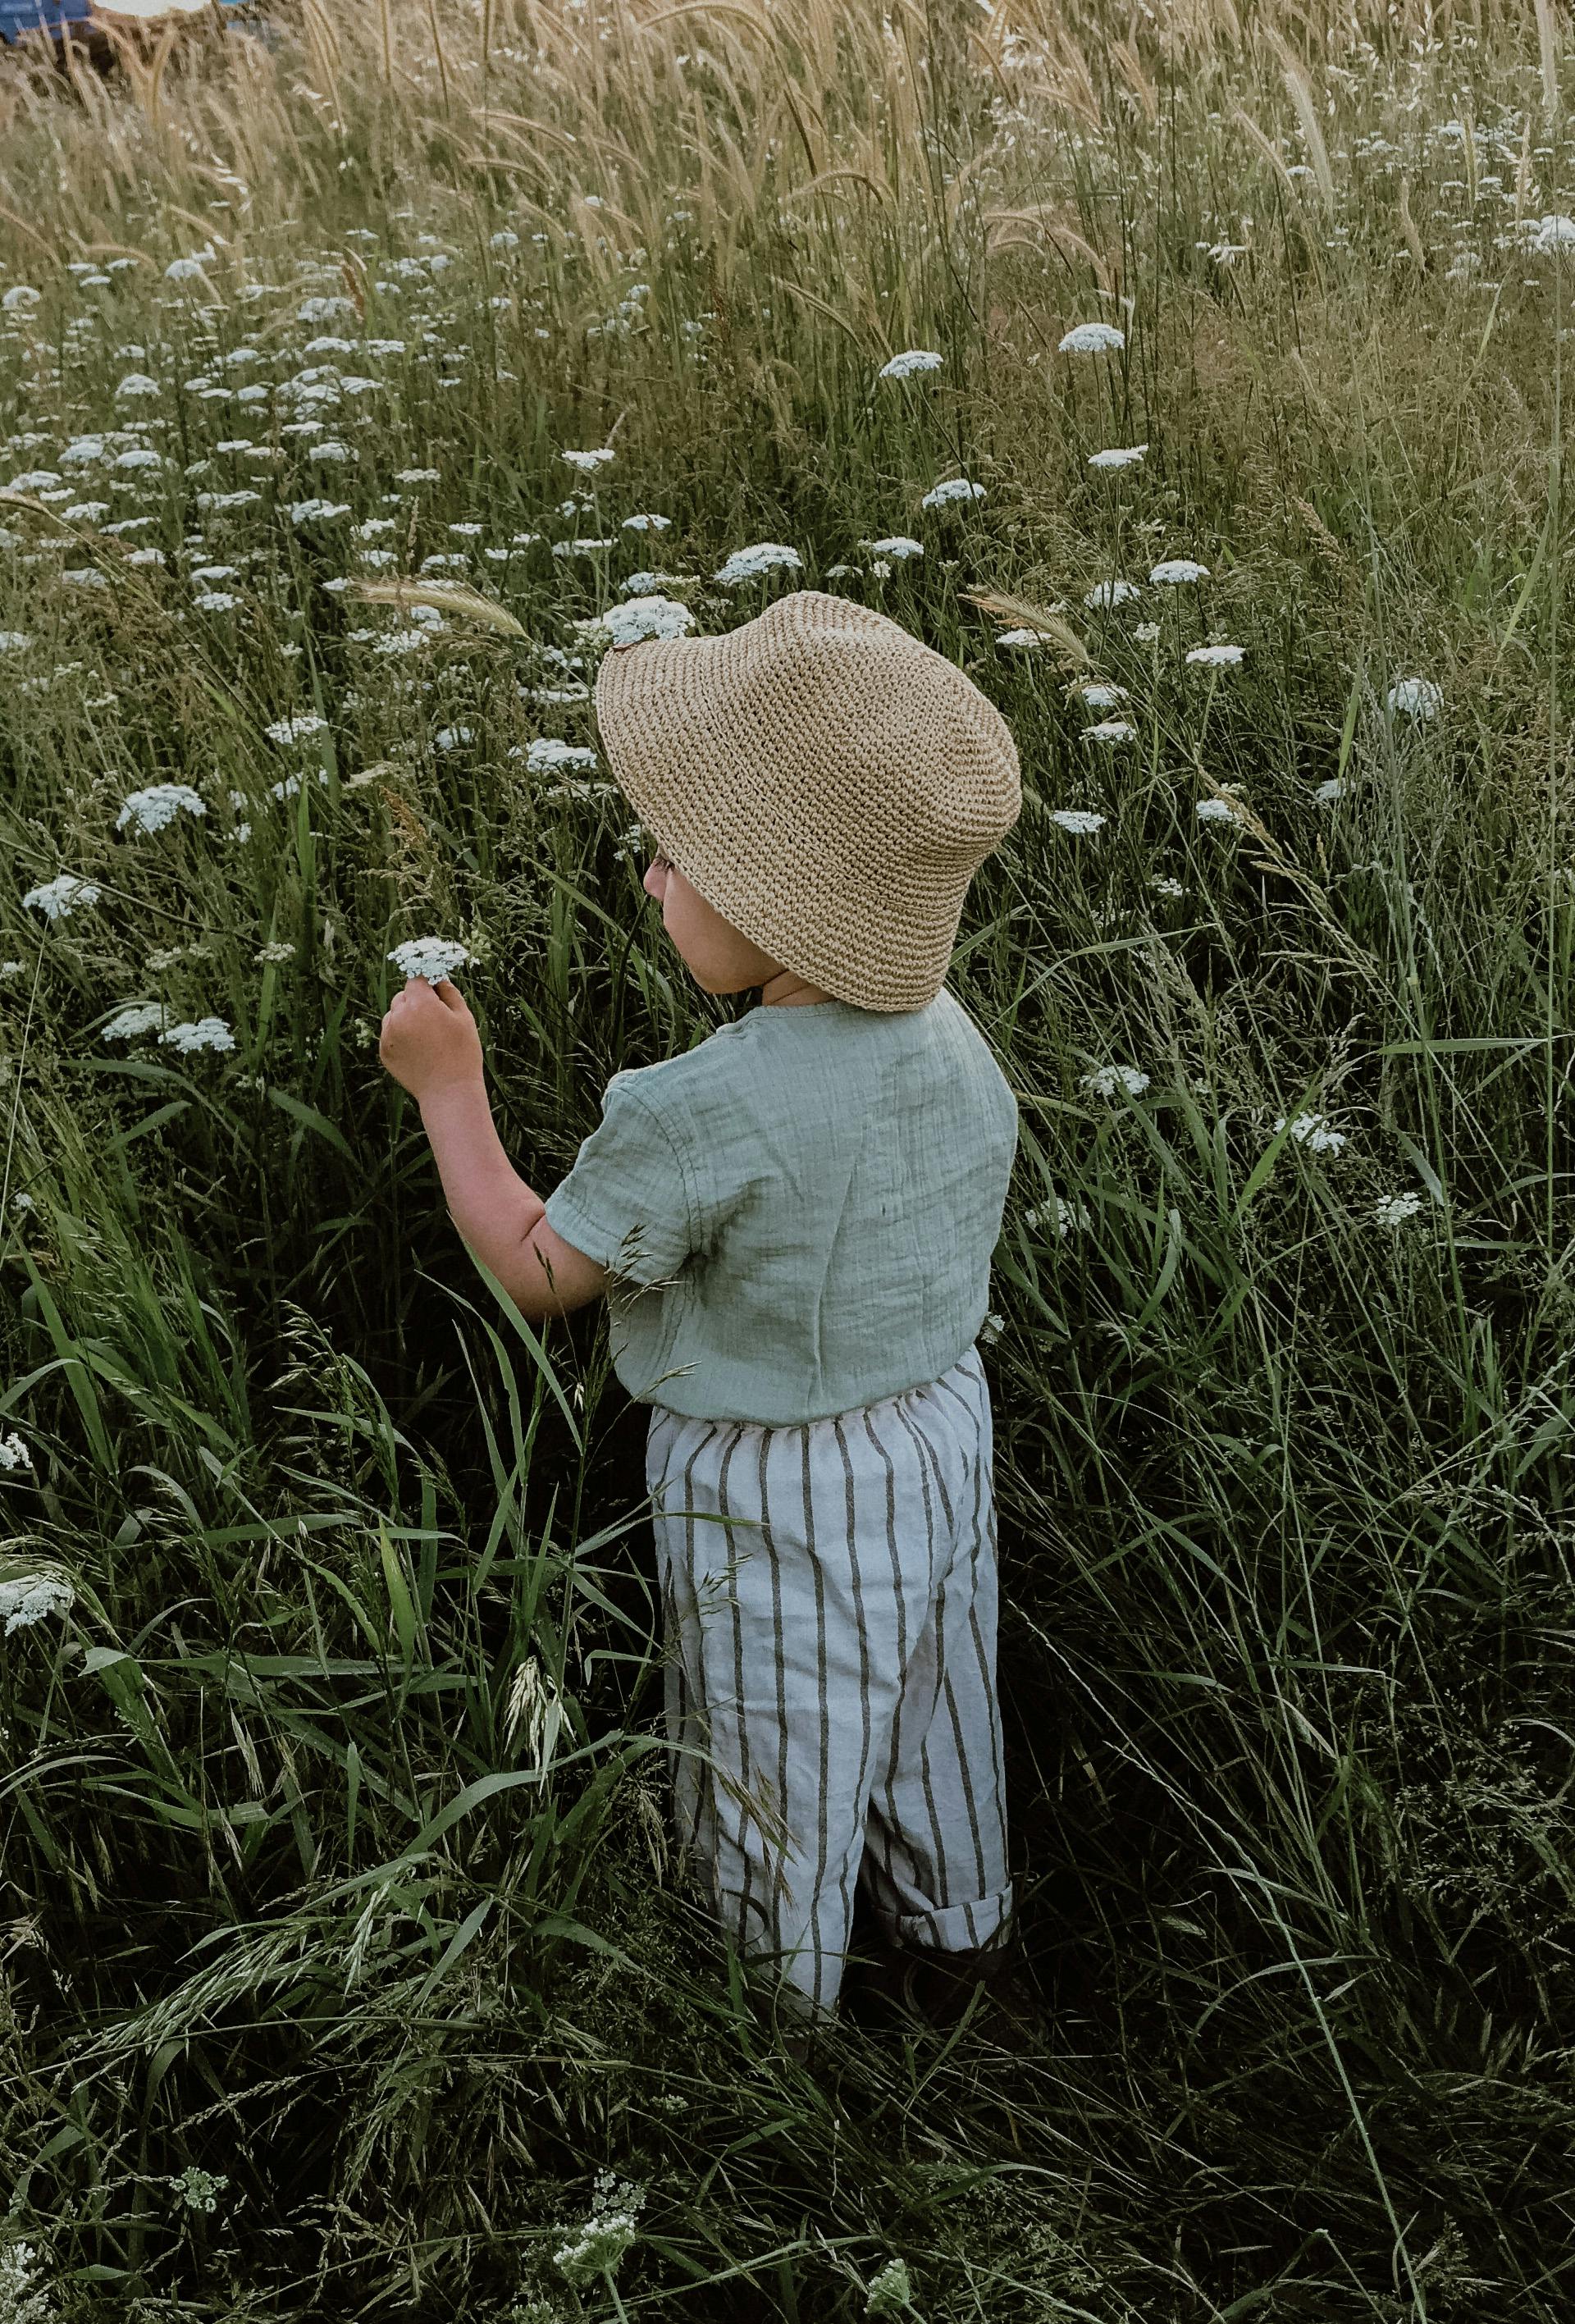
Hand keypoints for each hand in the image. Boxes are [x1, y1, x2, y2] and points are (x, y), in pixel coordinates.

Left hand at [379, 975, 484, 1103]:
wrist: (448, 1092)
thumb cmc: (462, 1053)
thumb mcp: (464, 1018)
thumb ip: (449, 992)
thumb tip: (438, 978)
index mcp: (420, 1004)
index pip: (416, 979)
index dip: (427, 981)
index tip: (435, 988)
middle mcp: (399, 1016)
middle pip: (403, 995)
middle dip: (417, 1000)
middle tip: (435, 1017)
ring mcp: (388, 1035)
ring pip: (394, 1014)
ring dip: (406, 1017)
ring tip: (427, 1036)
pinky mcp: (384, 1051)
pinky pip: (390, 1033)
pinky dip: (401, 1035)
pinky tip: (419, 1049)